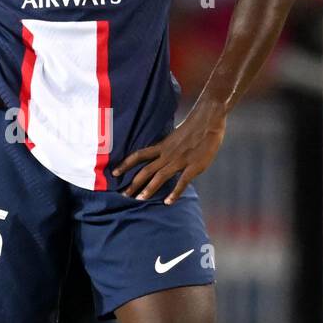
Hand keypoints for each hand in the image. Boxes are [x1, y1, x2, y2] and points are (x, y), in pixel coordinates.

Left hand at [111, 102, 226, 203]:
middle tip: (123, 195)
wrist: (208, 119)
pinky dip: (174, 193)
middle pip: (146, 170)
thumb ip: (167, 148)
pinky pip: (182, 182)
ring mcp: (180, 160)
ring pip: (160, 176)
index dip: (125, 164)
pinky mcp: (194, 166)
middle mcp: (168, 154)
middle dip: (134, 183)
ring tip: (139, 199)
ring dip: (149, 189)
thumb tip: (159, 157)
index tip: (114, 173)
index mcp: (162, 146)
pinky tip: (168, 202)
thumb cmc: (194, 127)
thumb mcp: (174, 137)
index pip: (139, 155)